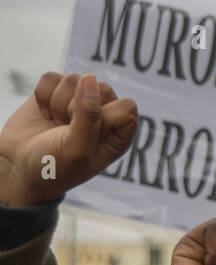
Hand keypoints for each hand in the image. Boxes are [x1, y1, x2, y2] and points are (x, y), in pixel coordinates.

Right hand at [0, 72, 137, 206]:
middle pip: (102, 87)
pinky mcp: (55, 93)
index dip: (105, 115)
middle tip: (67, 129)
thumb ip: (89, 115)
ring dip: (58, 104)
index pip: (127, 107)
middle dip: (78, 106)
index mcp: (119, 135)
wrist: (19, 167)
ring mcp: (79, 102)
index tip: (88, 133)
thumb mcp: (77, 149)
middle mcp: (104, 116)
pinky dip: (43, 95)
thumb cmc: (55, 167)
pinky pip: (52, 78)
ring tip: (57, 125)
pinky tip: (45, 115)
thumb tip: (90, 78)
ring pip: (76, 80)